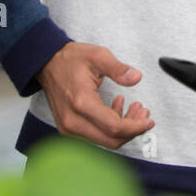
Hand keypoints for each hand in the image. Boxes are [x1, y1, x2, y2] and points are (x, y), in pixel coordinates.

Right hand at [36, 42, 154, 149]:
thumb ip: (118, 68)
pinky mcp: (68, 128)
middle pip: (111, 140)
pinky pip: (95, 136)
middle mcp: (73, 120)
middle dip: (132, 130)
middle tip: (143, 113)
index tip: (148, 121)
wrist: (47, 64)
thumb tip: (135, 77)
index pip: (114, 127)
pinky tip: (117, 108)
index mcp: (81, 103)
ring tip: (134, 108)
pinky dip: (111, 127)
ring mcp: (69, 127)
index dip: (135, 127)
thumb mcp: (98, 56)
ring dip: (123, 128)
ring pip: (104, 140)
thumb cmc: (70, 60)